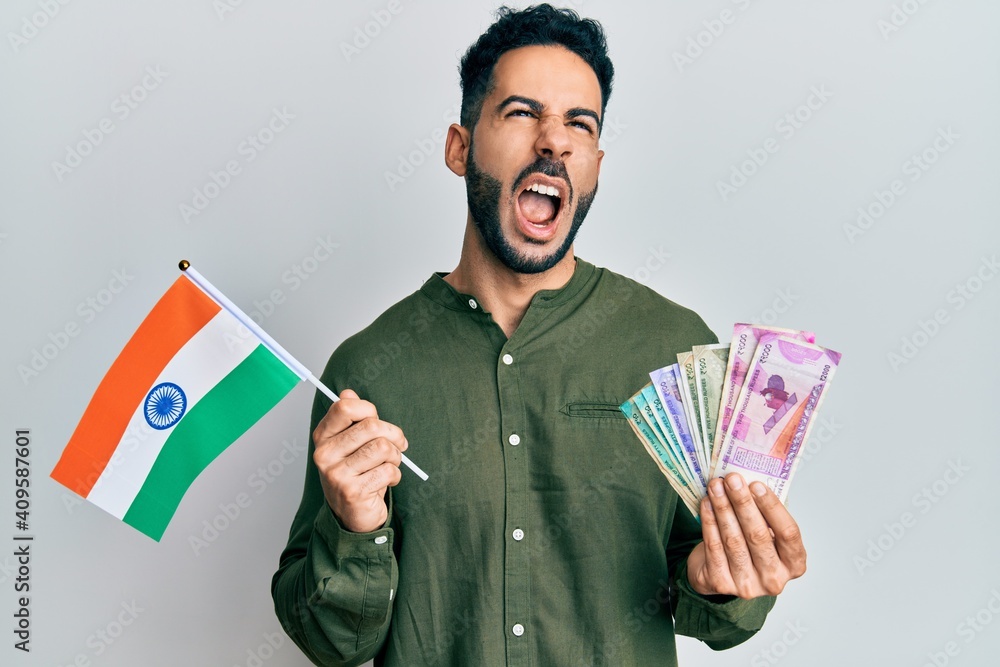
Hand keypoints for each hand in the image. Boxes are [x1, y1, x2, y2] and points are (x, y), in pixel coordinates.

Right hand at [312, 389, 407, 532]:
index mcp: (323, 437)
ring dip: (396, 457)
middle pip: (371, 426)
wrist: (352, 515)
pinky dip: (395, 475)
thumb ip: (349, 418)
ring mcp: (336, 474)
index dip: (370, 410)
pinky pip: (388, 470)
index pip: (345, 407)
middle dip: (394, 434)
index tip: (378, 421)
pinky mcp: (353, 492)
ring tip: (390, 464)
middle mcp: (325, 454)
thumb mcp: (350, 443)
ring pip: (383, 448)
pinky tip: (386, 481)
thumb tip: (348, 393)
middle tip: (399, 445)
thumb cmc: (356, 473)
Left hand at [685, 473, 805, 598]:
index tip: (757, 485)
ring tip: (716, 486)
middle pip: (758, 536)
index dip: (772, 508)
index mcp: (794, 564)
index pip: (788, 533)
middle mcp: (774, 579)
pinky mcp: (721, 583)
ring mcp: (747, 585)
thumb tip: (749, 482)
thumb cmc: (750, 547)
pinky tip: (706, 503)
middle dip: (743, 503)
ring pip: (733, 540)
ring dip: (723, 508)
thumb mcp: (767, 533)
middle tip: (732, 479)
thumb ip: (765, 514)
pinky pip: (713, 546)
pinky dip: (708, 521)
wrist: (721, 574)